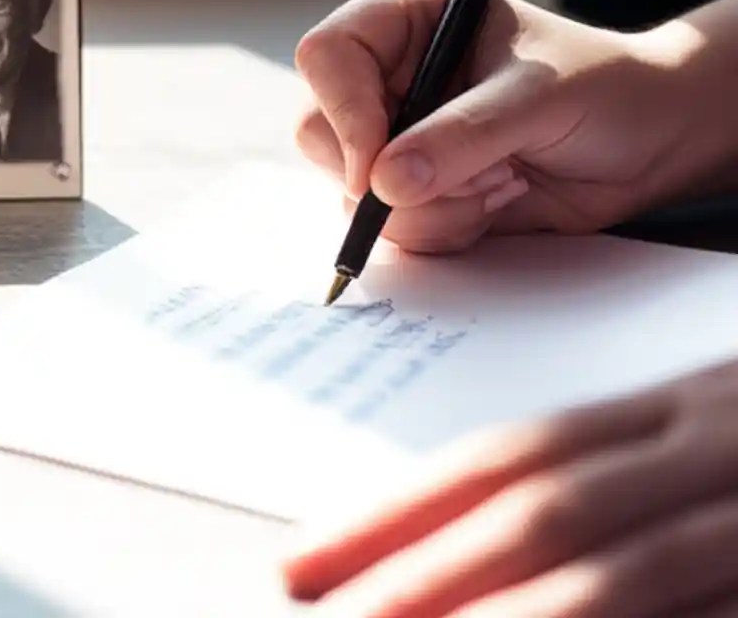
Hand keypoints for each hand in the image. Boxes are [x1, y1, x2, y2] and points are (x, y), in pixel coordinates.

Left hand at [282, 360, 737, 616]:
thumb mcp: (702, 431)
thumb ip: (602, 470)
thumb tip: (455, 537)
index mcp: (666, 405)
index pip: (502, 455)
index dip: (394, 512)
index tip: (303, 562)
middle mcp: (706, 450)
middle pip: (540, 509)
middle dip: (424, 573)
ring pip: (618, 574)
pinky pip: (704, 616)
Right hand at [294, 0, 737, 253]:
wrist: (650, 143)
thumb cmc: (606, 88)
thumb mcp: (538, 98)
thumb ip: (462, 136)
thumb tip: (384, 183)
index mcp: (407, 19)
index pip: (328, 57)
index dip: (344, 113)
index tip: (381, 164)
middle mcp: (389, 76)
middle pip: (321, 132)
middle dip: (389, 173)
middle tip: (467, 173)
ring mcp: (397, 137)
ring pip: (354, 192)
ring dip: (432, 205)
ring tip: (503, 178)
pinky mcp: (415, 190)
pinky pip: (393, 228)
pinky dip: (446, 228)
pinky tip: (498, 198)